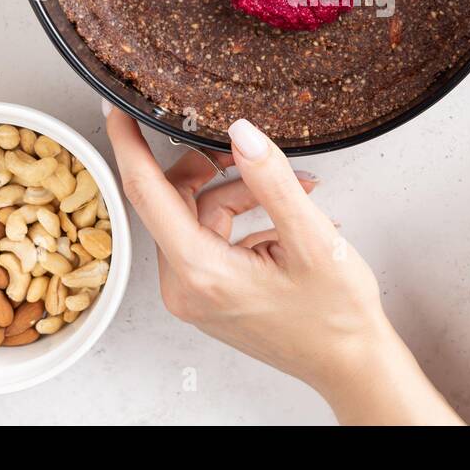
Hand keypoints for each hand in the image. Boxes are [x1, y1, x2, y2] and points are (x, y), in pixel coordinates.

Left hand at [103, 107, 461, 424]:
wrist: (351, 363)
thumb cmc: (335, 315)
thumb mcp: (312, 239)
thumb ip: (272, 180)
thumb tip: (241, 131)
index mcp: (200, 272)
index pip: (146, 192)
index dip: (129, 143)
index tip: (118, 106)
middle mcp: (186, 287)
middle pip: (174, 201)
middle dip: (213, 168)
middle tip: (249, 148)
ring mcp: (195, 294)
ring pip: (198, 216)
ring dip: (240, 193)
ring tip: (295, 190)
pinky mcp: (209, 295)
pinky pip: (212, 238)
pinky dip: (244, 218)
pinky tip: (285, 218)